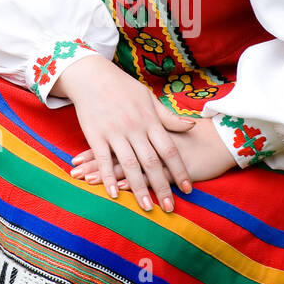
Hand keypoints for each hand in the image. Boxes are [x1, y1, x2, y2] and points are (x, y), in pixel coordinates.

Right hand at [54, 54, 197, 212]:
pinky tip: (115, 194)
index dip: (180, 170)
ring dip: (139, 188)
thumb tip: (191, 126)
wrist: (91, 75)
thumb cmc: (123, 87)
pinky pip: (103, 160)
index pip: (169, 150)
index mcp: (150, 120)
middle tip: (170, 208)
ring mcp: (114, 132)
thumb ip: (168, 117)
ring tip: (147, 208)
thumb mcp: (148, 98)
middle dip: (162, 187)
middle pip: (152, 162)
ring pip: (130, 165)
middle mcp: (134, 128)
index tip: (188, 189)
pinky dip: (108, 177)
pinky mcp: (95, 135)